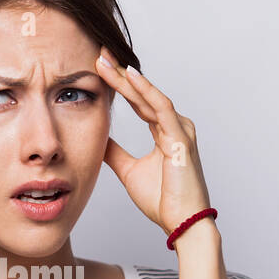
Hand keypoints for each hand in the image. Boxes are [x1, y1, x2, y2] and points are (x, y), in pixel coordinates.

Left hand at [95, 46, 212, 236]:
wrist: (181, 223)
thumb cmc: (163, 201)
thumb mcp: (128, 172)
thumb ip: (115, 153)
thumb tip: (97, 140)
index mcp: (165, 132)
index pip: (139, 102)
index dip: (119, 85)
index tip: (98, 68)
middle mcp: (175, 126)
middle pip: (143, 94)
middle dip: (119, 74)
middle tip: (98, 54)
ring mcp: (180, 130)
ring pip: (149, 97)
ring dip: (127, 78)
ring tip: (106, 61)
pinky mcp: (181, 138)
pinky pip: (161, 108)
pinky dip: (144, 91)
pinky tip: (129, 76)